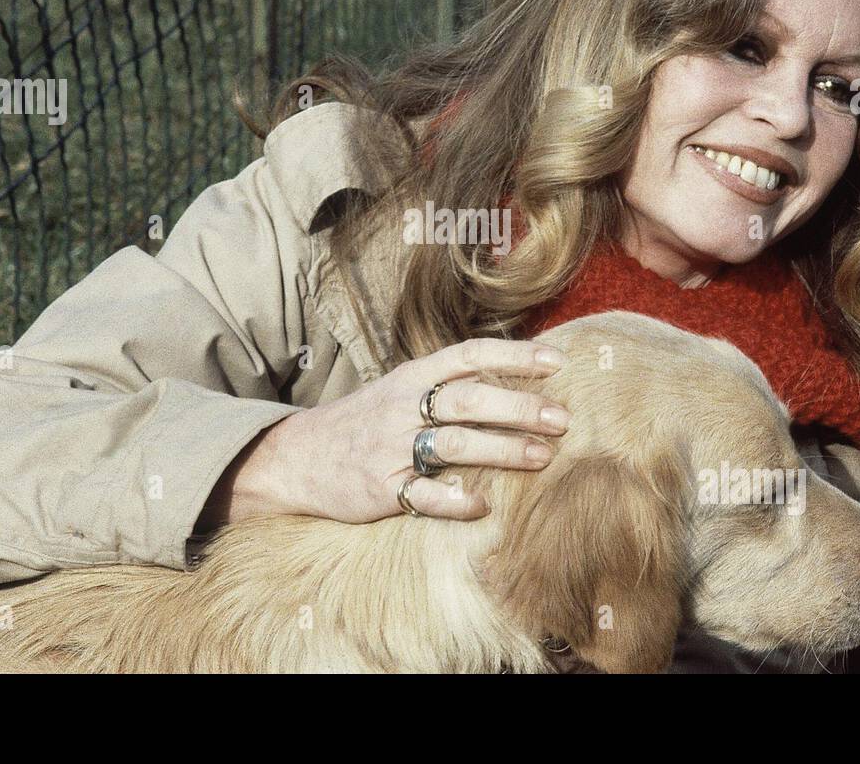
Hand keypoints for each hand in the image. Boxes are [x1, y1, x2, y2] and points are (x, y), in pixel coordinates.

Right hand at [218, 338, 570, 524]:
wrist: (297, 456)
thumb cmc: (364, 421)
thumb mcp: (399, 388)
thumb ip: (448, 383)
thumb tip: (515, 376)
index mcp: (411, 376)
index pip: (469, 356)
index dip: (514, 355)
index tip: (556, 362)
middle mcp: (403, 407)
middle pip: (469, 399)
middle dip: (520, 407)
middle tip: (562, 419)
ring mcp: (392, 448)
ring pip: (454, 443)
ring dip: (502, 449)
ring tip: (542, 458)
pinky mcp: (382, 489)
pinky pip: (423, 495)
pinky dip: (454, 500)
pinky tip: (483, 504)